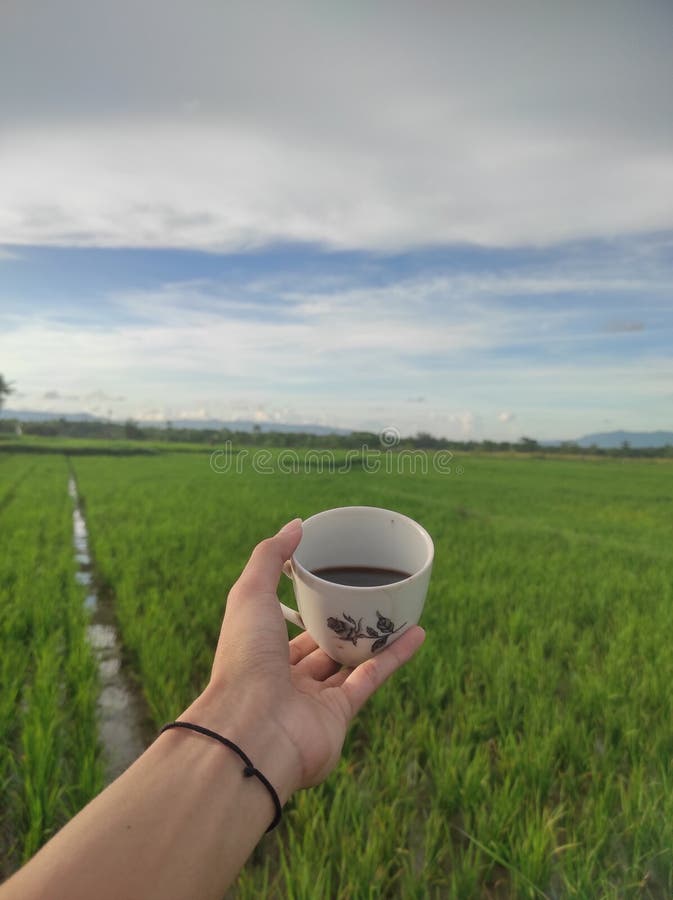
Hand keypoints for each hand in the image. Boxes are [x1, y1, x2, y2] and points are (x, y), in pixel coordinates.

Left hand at [185, 518, 424, 795]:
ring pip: (348, 661)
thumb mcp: (250, 594)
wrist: (252, 731)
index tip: (327, 579)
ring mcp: (312, 699)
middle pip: (318, 645)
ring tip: (397, 611)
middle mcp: (283, 677)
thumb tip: (295, 525)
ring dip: (372, 638)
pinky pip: (371, 678)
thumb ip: (269, 557)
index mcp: (259, 651)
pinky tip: (417, 634)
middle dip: (341, 623)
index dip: (304, 604)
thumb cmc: (245, 659)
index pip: (285, 626)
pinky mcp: (340, 715)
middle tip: (367, 594)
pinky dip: (394, 656)